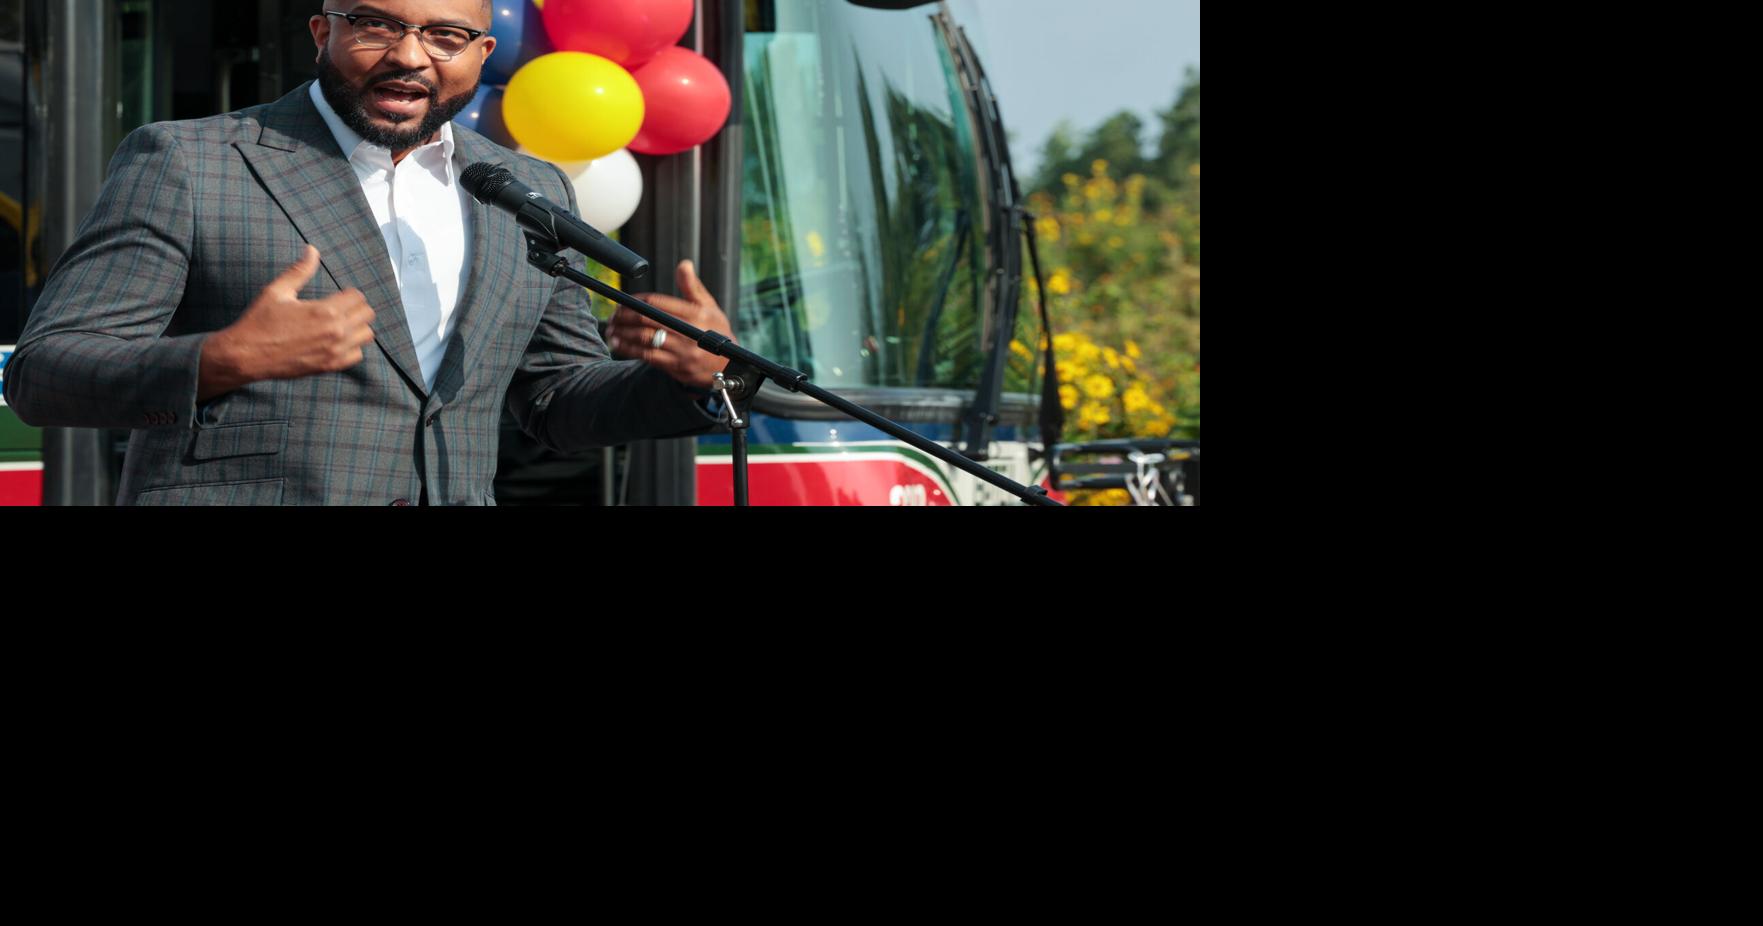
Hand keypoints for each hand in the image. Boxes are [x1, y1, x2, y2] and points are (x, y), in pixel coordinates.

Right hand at [200, 245, 375, 399]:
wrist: (245, 356)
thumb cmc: (259, 322)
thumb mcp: (277, 291)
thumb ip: (300, 271)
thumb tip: (312, 250)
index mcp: (325, 311)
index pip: (358, 297)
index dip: (348, 293)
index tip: (337, 295)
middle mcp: (335, 332)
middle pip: (367, 314)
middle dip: (356, 307)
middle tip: (340, 308)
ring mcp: (334, 351)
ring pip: (366, 335)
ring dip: (358, 327)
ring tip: (341, 323)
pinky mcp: (329, 366)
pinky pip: (357, 355)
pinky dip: (352, 346)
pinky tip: (337, 341)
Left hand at [609, 260, 735, 390]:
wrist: (730, 366)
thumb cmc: (716, 332)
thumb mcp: (710, 307)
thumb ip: (692, 287)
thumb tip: (684, 264)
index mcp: (695, 313)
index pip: (658, 302)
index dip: (637, 301)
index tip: (624, 302)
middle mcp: (688, 331)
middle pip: (648, 320)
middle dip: (625, 317)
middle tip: (613, 316)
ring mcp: (682, 351)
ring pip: (645, 339)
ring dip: (623, 334)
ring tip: (611, 330)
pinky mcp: (677, 367)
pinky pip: (648, 356)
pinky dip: (630, 350)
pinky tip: (620, 345)